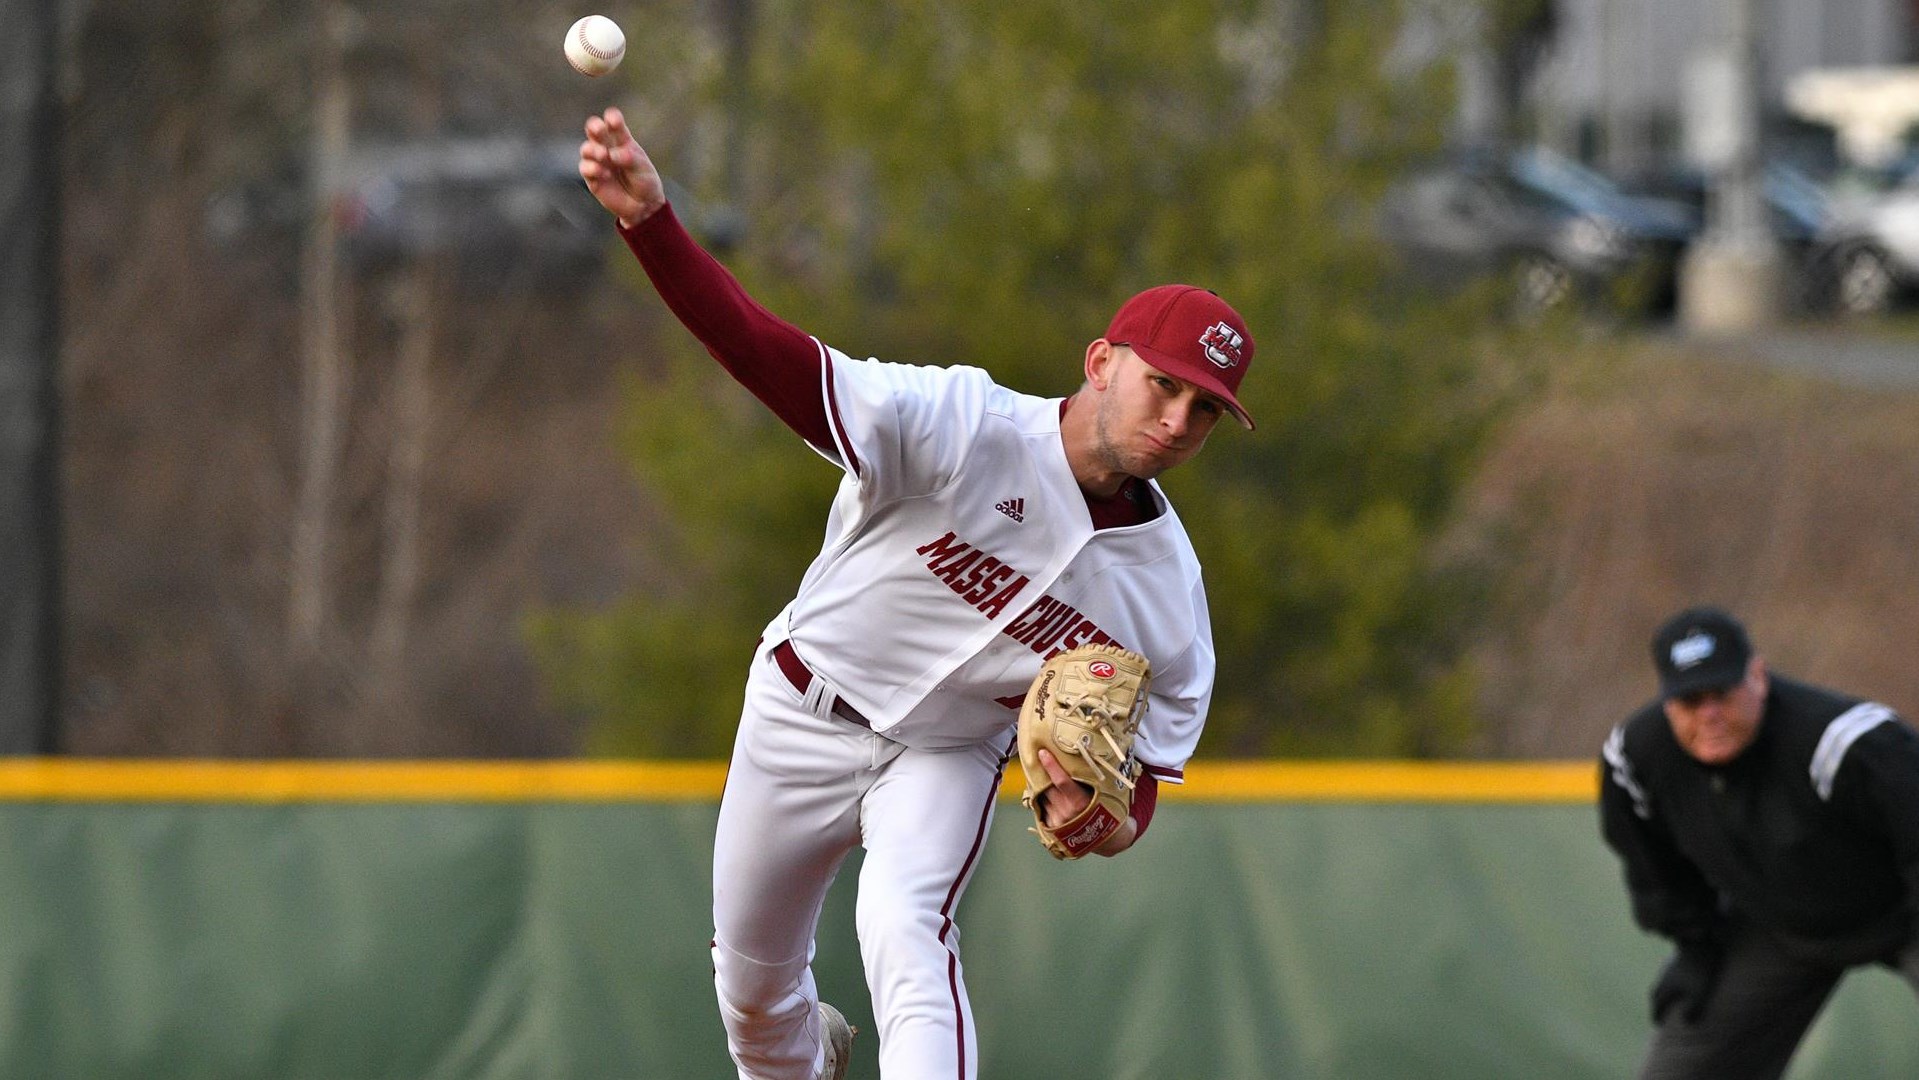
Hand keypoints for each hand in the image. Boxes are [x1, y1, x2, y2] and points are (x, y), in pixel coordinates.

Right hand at [579, 107, 665, 228]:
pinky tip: (605, 174)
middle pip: (594, 129)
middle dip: (594, 126)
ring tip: (604, 156)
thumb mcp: (642, 167)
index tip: (614, 122)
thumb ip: (628, 158)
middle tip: (600, 130)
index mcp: (622, 140)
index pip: (613, 123)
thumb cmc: (645, 181)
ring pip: (586, 148)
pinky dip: (593, 168)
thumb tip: (611, 154)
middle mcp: (607, 148)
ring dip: (593, 150)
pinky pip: (586, 168)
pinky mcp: (592, 178)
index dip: (612, 118)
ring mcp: (599, 162)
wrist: (644, 205)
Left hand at [1035, 749, 1135, 855]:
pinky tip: (1048, 794)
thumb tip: (1077, 756)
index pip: (1061, 781)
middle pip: (1047, 786)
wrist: (1106, 838)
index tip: (1042, 752)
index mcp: (1079, 803)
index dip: (1051, 766)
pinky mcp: (1050, 827)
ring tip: (1044, 776)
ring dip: (1041, 786)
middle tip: (1040, 758)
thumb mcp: (1100, 794)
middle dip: (1043, 773)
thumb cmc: (1105, 810)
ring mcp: (1057, 821)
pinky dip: (1043, 799)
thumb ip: (1086, 780)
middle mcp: (1066, 812)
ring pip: (1042, 796)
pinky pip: (1042, 807)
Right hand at [1650, 942, 1722, 1025]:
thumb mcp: (1699, 994)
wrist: (1700, 943)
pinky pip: (1669, 975)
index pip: (1657, 1005)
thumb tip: (1686, 1022)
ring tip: (1666, 998)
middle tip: (1657, 1012)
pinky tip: (1677, 982)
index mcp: (1666, 987)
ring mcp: (1669, 967)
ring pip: (1661, 982)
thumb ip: (1693, 1010)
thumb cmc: (1701, 971)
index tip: (1656, 1025)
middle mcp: (1664, 977)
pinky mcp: (1678, 959)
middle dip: (1656, 1004)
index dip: (1656, 1016)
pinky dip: (1670, 982)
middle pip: (1655, 993)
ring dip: (1661, 992)